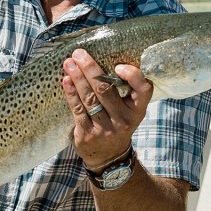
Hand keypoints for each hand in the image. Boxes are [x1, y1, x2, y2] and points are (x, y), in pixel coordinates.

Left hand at [62, 50, 153, 170]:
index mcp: (137, 110)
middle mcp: (124, 120)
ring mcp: (106, 129)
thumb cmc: (118, 123)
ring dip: (77, 78)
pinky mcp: (88, 134)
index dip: (133, 76)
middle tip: (79, 53)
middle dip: (91, 69)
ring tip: (68, 63)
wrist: (109, 157)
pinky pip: (78, 110)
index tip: (119, 65)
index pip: (144, 90)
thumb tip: (103, 58)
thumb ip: (125, 89)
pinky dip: (71, 94)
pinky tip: (66, 81)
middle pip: (106, 90)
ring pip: (89, 99)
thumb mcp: (129, 110)